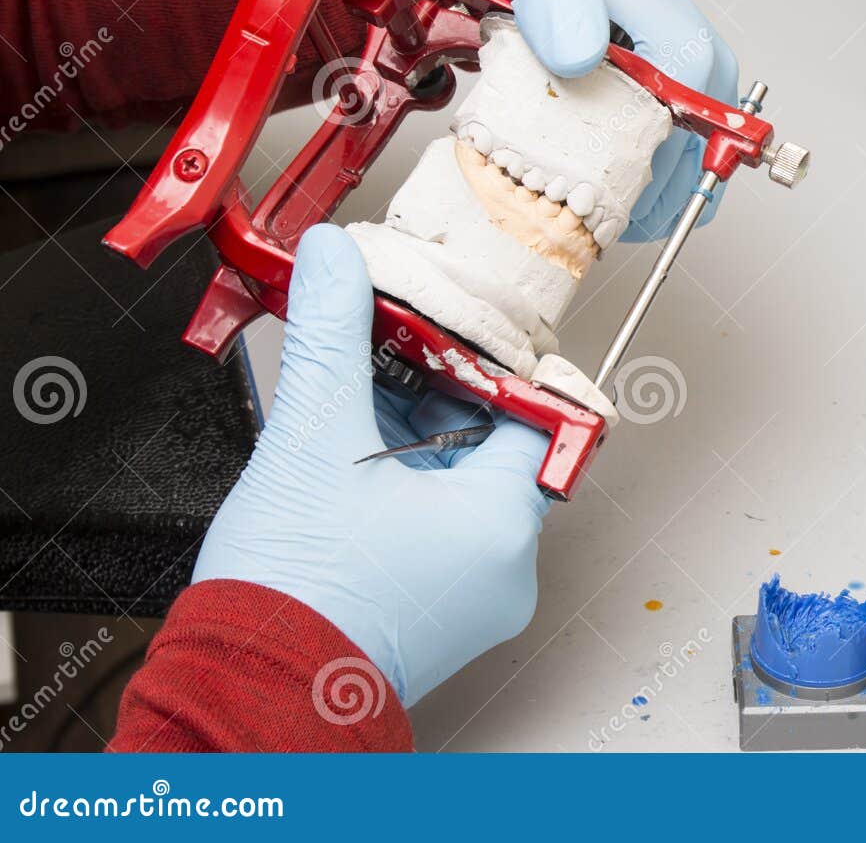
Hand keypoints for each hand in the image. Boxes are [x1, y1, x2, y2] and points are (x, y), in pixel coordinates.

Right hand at [193, 225, 551, 705]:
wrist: (245, 698)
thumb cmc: (290, 599)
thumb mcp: (313, 440)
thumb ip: (331, 336)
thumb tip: (335, 261)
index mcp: (501, 525)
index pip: (526, 414)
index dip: (480, 364)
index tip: (444, 331)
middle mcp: (505, 569)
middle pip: (489, 447)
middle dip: (432, 396)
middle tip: (386, 354)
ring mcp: (474, 600)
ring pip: (458, 489)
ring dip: (410, 442)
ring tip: (356, 403)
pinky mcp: (438, 617)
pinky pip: (438, 533)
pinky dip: (403, 492)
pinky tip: (351, 465)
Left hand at [446, 0, 738, 239]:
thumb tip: (581, 53)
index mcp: (664, 14)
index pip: (692, 100)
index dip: (661, 160)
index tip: (620, 198)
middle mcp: (681, 44)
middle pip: (698, 138)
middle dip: (658, 193)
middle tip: (604, 226)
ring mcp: (669, 65)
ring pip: (686, 147)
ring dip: (650, 191)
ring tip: (603, 220)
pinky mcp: (650, 79)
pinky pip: (663, 140)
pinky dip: (639, 175)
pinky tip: (606, 193)